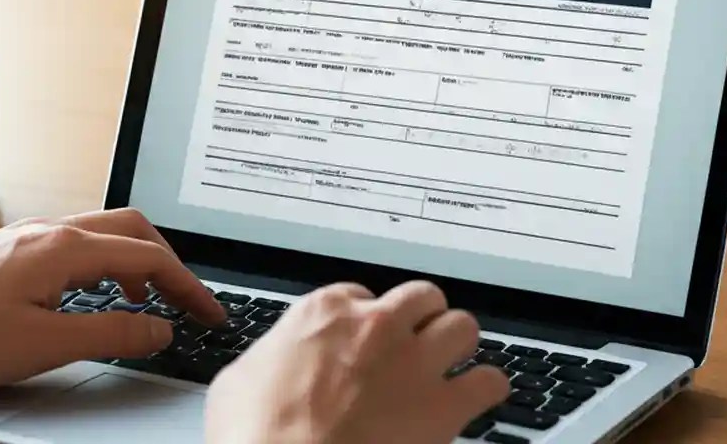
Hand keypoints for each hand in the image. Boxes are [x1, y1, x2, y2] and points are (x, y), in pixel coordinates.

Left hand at [0, 209, 223, 387]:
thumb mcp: (45, 345)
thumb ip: (112, 334)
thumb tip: (159, 328)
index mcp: (64, 248)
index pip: (149, 258)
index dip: (188, 288)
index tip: (209, 314)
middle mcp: (50, 230)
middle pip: (134, 230)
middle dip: (170, 263)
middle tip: (187, 301)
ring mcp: (29, 236)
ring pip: (105, 231)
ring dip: (137, 261)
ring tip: (148, 302)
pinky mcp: (12, 249)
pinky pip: (77, 242)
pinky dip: (106, 264)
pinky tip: (95, 295)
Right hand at [206, 281, 508, 443]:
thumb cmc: (254, 437)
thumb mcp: (236, 382)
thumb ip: (269, 358)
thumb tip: (271, 366)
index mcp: (324, 312)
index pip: (360, 296)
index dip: (364, 321)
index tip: (362, 342)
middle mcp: (376, 327)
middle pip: (420, 299)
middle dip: (420, 320)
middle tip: (413, 345)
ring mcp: (414, 363)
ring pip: (462, 327)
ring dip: (457, 345)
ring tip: (450, 365)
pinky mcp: (443, 407)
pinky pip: (490, 381)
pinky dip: (487, 388)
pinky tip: (478, 398)